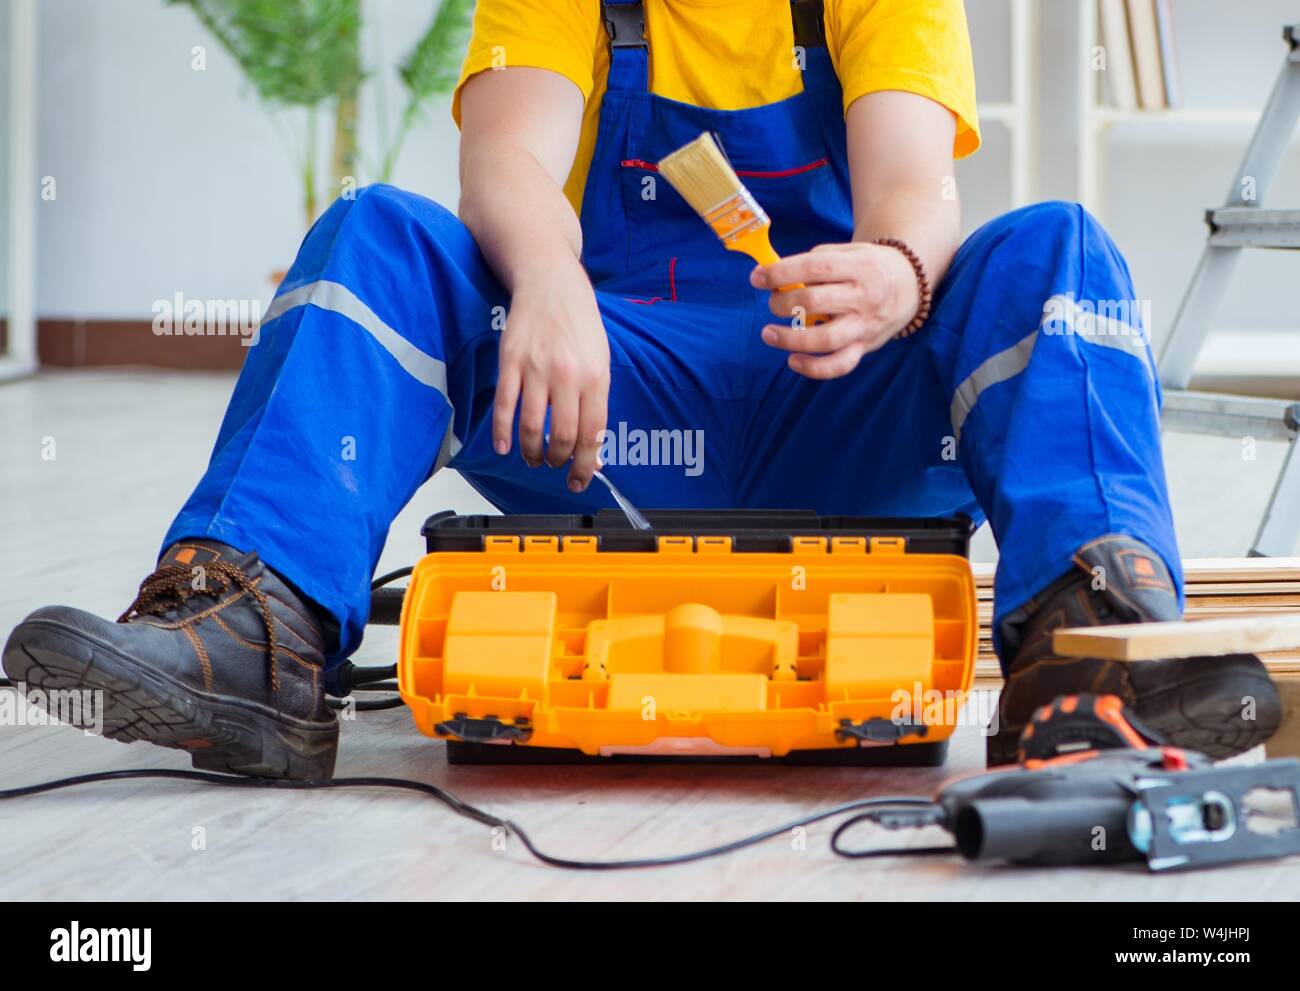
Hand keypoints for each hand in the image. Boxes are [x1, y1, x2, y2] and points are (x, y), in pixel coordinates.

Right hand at [493, 260, 609, 491]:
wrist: (551, 283)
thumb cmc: (579, 325)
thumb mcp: (600, 363)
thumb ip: (597, 406)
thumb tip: (594, 452)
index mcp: (595, 377)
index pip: (592, 434)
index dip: (584, 464)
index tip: (579, 480)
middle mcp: (567, 375)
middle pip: (561, 435)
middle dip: (558, 461)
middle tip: (555, 465)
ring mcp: (536, 368)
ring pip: (530, 426)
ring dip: (531, 452)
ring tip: (534, 458)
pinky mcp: (510, 362)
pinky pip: (505, 406)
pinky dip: (502, 433)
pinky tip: (503, 446)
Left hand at [750, 242, 920, 379]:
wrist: (910, 285)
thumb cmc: (869, 267)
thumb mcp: (849, 252)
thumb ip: (817, 261)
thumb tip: (776, 276)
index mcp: (859, 266)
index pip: (814, 268)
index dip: (781, 273)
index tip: (758, 278)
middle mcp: (864, 297)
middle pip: (814, 302)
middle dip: (782, 303)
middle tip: (773, 302)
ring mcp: (864, 325)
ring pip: (824, 339)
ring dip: (789, 338)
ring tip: (769, 333)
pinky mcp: (865, 347)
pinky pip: (839, 365)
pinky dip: (813, 368)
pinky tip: (792, 360)